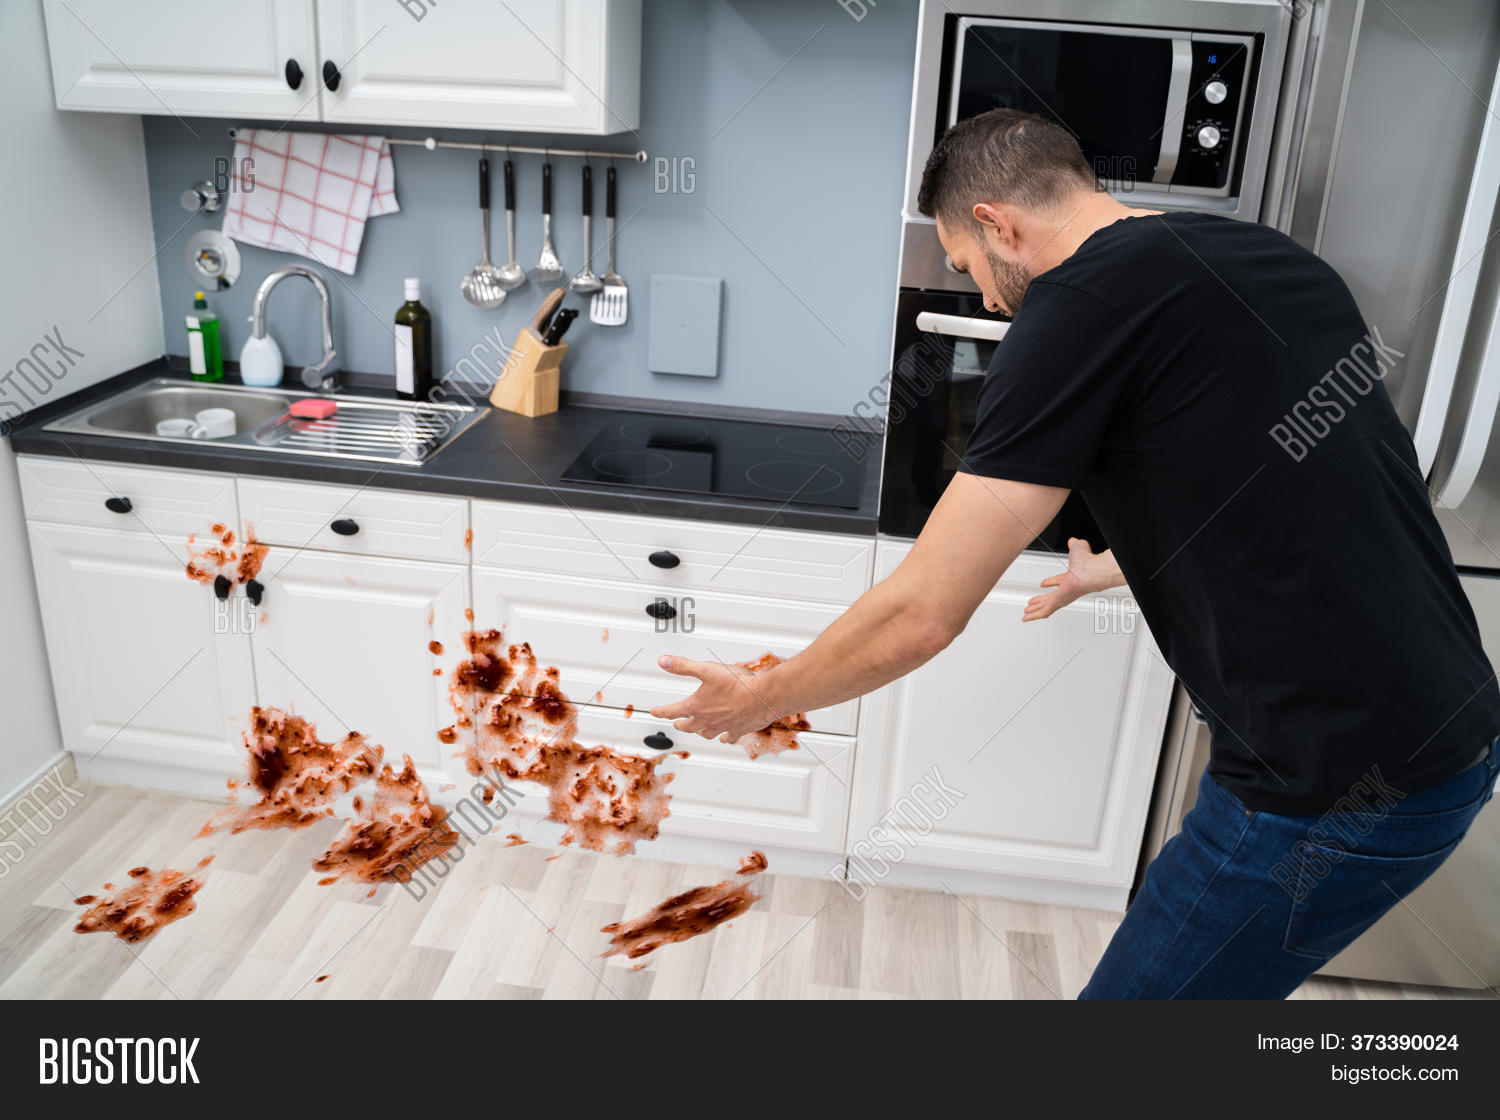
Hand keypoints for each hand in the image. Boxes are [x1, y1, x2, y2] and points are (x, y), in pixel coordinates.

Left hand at [648, 655, 778, 742]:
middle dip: (680, 724)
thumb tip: (664, 662)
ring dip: (700, 732)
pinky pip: (729, 737)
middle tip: (675, 723)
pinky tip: (726, 736)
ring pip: (706, 734)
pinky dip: (725, 737)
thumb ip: (683, 666)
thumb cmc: (738, 685)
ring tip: (698, 730)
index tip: (655, 712)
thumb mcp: (706, 670)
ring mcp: (723, 727)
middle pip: (688, 726)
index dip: (661, 711)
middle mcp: (708, 720)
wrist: (763, 697)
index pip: (672, 711)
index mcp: (697, 706)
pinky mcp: (739, 730)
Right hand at [1023, 538, 1118, 620]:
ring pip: (1046, 607)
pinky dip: (1034, 616)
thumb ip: (1074, 545)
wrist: (1090, 572)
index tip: (1043, 583)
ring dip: (1035, 610)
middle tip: (1031, 603)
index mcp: (1070, 578)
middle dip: (1040, 600)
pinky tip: (1028, 617)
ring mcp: (1062, 597)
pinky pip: (1044, 612)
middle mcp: (1066, 590)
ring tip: (1026, 612)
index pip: (1058, 582)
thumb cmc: (1087, 561)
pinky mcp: (1058, 603)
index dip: (1050, 582)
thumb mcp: (1077, 548)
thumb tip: (1073, 541)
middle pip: (1050, 597)